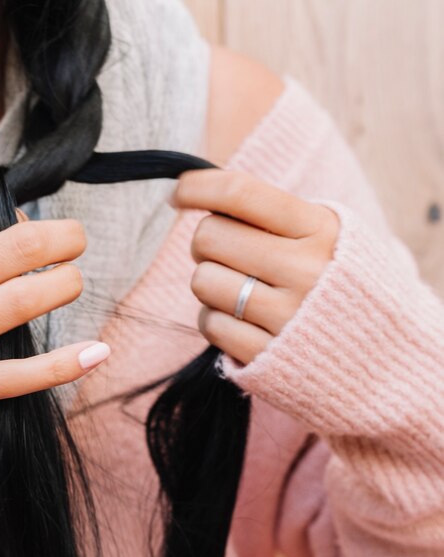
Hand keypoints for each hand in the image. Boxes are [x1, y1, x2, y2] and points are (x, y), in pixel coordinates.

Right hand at [0, 213, 110, 406]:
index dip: (18, 225)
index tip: (27, 237)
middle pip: (13, 250)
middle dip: (60, 239)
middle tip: (76, 241)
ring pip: (20, 301)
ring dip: (62, 285)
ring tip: (72, 282)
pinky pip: (13, 375)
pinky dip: (59, 365)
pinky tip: (96, 351)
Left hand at [174, 169, 340, 364]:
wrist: (388, 360)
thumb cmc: (338, 284)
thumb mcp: (327, 235)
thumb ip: (272, 214)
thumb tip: (198, 188)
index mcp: (320, 228)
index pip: (240, 193)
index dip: (197, 187)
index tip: (178, 193)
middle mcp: (305, 269)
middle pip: (209, 236)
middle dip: (206, 242)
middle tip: (226, 254)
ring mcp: (286, 315)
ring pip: (202, 281)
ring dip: (210, 284)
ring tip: (242, 290)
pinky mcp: (267, 355)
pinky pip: (209, 323)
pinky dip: (215, 320)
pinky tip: (244, 321)